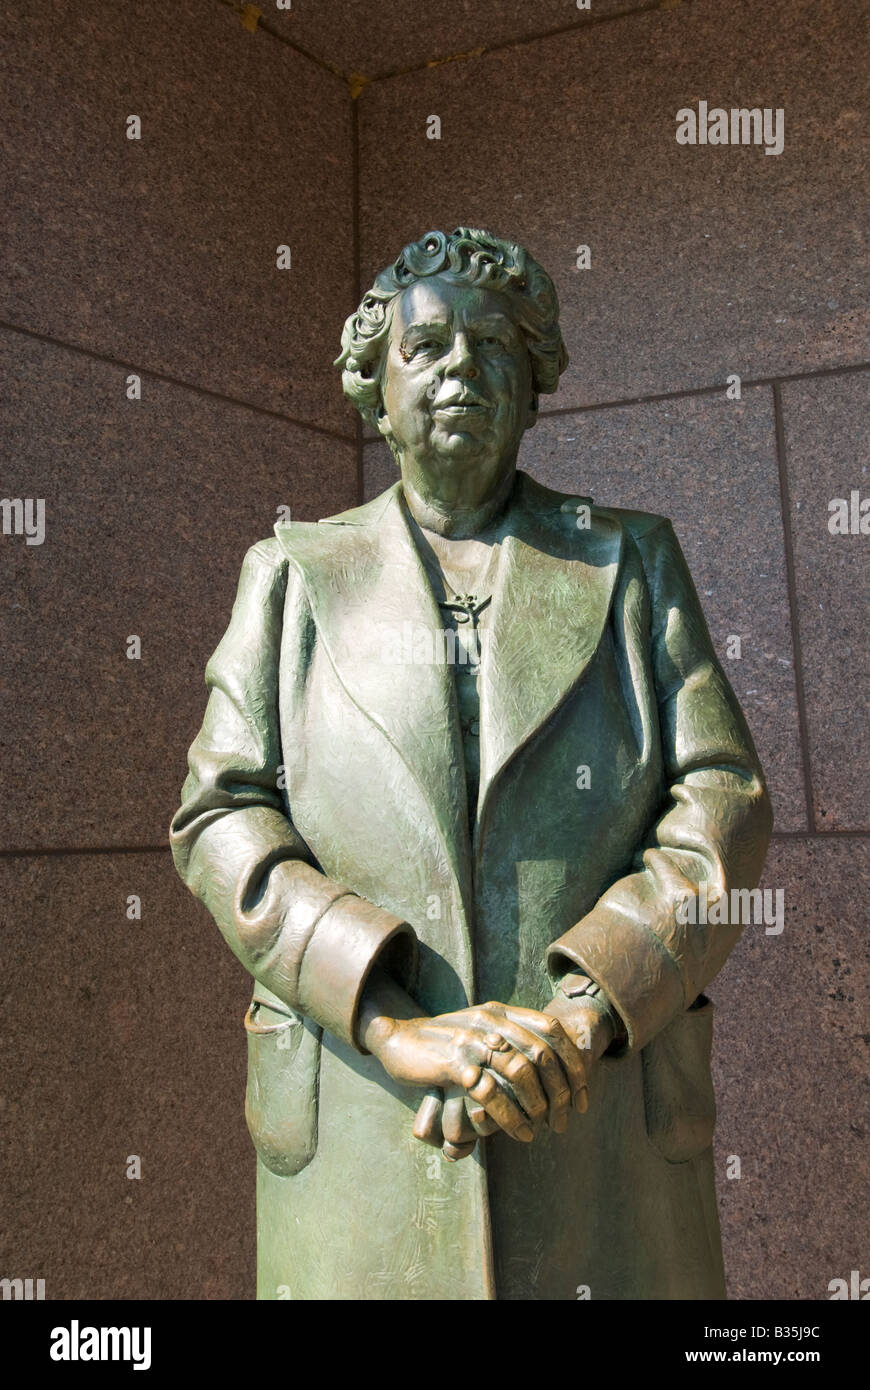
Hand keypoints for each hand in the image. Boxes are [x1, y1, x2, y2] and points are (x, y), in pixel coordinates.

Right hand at [408, 1000, 591, 1159]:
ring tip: (541, 1130)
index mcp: (502, 1012)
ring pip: (521, 1072)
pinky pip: (491, 1092)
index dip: (573, 1061)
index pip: (552, 1029)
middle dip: (562, 1091)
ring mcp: (473, 1040)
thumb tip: (548, 1066)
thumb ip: (510, 1039)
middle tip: (566, 1120)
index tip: (583, 1093)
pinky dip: (511, 1117)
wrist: (398, 1038)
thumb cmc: (444, 1043)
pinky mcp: (454, 1062)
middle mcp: (492, 1021)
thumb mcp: (481, 1031)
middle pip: (542, 1053)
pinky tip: (519, 1132)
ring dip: (538, 1106)